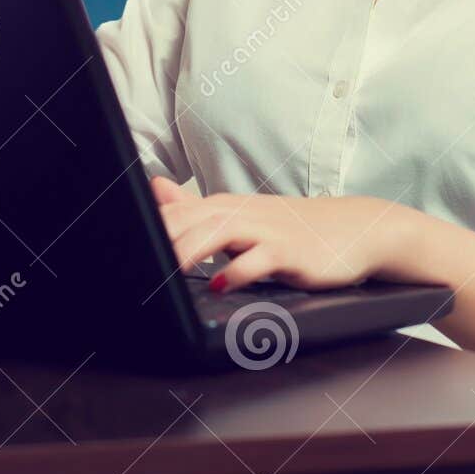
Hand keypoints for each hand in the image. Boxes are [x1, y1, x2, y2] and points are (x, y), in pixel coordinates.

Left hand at [149, 176, 422, 291]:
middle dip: (159, 241)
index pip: (175, 214)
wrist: (356, 229)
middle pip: (190, 221)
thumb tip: (154, 189)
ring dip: (189, 251)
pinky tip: (223, 284)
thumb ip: (196, 208)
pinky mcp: (291, 252)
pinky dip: (240, 270)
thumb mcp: (242, 216)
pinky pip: (261, 259)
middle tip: (131, 267)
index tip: (118, 251)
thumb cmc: (293, 227)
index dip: (146, 231)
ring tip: (166, 272)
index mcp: (224, 207)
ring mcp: (266, 230)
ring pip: (218, 233)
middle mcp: (241, 213)